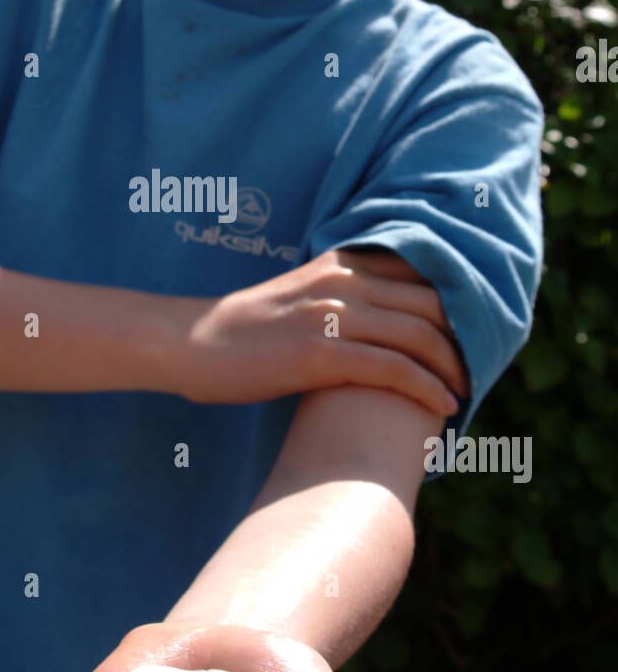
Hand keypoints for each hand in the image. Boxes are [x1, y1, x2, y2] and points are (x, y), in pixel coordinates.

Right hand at [176, 246, 468, 413]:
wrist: (193, 343)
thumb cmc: (246, 330)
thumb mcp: (301, 295)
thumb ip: (343, 295)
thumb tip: (382, 319)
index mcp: (342, 264)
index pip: (421, 270)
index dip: (456, 300)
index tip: (475, 330)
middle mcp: (344, 282)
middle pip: (431, 302)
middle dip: (464, 336)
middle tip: (477, 367)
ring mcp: (332, 315)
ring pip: (419, 335)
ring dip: (453, 367)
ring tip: (467, 391)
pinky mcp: (320, 354)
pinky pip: (392, 369)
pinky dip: (426, 389)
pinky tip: (445, 408)